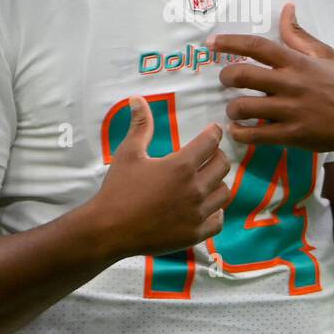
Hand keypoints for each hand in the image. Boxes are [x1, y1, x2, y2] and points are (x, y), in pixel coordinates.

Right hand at [92, 97, 230, 259]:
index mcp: (181, 166)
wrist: (109, 230)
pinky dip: (215, 212)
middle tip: (210, 155)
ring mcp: (196, 214)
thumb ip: (140, 126)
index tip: (213, 130)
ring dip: (218, 183)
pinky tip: (206, 207)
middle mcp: (194, 189)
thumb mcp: (128, 154)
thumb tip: (137, 99)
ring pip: (224, 193)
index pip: (210, 142)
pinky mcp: (194, 234)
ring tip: (207, 180)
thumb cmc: (118, 190)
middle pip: (223, 166)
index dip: (213, 133)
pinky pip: (218, 221)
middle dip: (218, 156)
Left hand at [210, 3, 333, 174]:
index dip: (230, 42)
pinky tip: (238, 130)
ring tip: (235, 109)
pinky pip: (255, 135)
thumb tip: (287, 8)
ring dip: (231, 108)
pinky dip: (240, 133)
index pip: (257, 46)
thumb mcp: (326, 55)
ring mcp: (290, 111)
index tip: (211, 43)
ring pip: (244, 107)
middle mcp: (290, 84)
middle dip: (226, 77)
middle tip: (225, 80)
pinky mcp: (291, 135)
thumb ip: (299, 35)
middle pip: (242, 75)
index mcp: (297, 62)